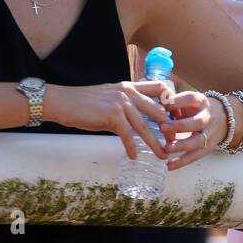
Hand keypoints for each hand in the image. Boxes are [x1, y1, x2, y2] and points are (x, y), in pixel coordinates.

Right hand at [44, 81, 174, 160]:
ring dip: (155, 142)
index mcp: (130, 86)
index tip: (179, 116)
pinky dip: (131, 147)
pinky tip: (134, 156)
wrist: (63, 102)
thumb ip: (126, 103)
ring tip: (163, 154)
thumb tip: (138, 119)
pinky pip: (126, 134)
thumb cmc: (85, 102)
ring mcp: (121, 103)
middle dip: (169, 128)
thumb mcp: (111, 96)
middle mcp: (129, 92)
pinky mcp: (111, 115)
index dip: (171, 102)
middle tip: (176, 141)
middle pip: (157, 111)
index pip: (159, 89)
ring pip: (144, 125)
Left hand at [159, 90, 225, 170]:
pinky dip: (182, 162)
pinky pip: (195, 156)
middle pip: (196, 122)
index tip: (161, 104)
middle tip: (163, 127)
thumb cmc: (198, 108)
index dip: (176, 102)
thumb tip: (155, 104)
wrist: (224, 118)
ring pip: (197, 141)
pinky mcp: (208, 148)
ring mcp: (209, 134)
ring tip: (166, 148)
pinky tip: (169, 165)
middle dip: (180, 125)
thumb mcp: (190, 101)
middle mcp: (207, 117)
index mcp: (201, 102)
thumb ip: (174, 102)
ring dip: (181, 145)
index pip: (190, 99)